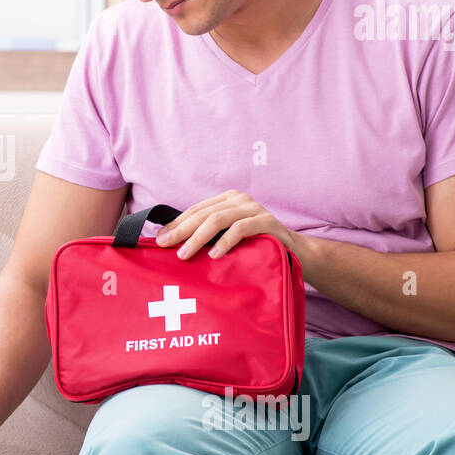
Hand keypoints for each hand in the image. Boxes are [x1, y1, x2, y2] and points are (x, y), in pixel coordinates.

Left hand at [154, 190, 300, 260]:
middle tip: (165, 245)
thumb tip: (171, 242)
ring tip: (184, 254)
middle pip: (203, 214)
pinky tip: (214, 255)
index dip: (176, 223)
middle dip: (181, 230)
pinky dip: (225, 242)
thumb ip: (207, 236)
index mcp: (227, 200)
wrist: (295, 254)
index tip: (158, 238)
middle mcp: (239, 200)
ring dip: (197, 238)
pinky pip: (240, 229)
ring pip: (218, 219)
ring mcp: (254, 208)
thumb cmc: (255, 247)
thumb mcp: (227, 239)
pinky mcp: (267, 221)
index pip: (196, 210)